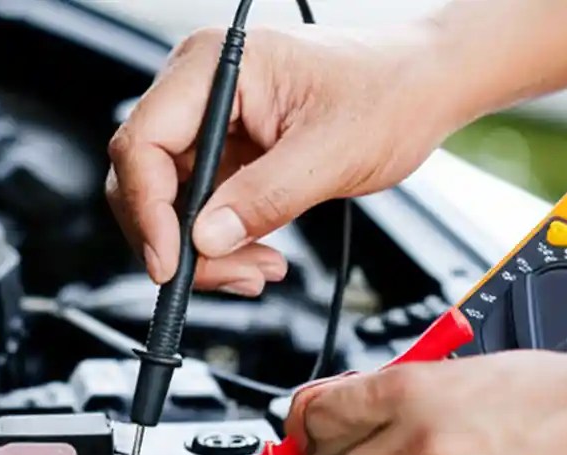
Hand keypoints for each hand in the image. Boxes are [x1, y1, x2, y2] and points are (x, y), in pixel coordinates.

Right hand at [106, 23, 463, 295]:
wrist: (422, 87)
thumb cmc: (388, 91)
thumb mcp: (331, 153)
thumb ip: (265, 198)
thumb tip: (206, 239)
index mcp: (217, 66)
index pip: (144, 142)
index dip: (147, 209)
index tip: (171, 262)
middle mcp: (201, 88)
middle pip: (145, 176)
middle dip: (178, 239)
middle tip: (225, 275)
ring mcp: (211, 121)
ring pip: (170, 201)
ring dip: (205, 249)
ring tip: (256, 269)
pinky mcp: (226, 150)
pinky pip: (201, 206)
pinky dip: (222, 241)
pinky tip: (256, 256)